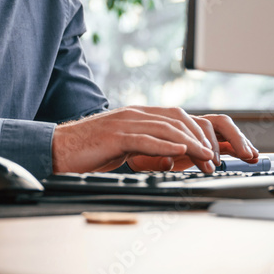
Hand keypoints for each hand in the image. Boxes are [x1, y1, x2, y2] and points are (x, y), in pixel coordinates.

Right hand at [51, 107, 257, 173]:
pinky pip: (145, 138)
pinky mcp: (114, 136)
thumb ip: (147, 147)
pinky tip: (179, 152)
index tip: (212, 152)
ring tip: (206, 159)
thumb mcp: (125, 147)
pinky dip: (165, 145)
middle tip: (214, 160)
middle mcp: (134, 114)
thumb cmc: (89, 150)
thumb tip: (171, 158)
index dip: (198, 133)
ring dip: (190, 145)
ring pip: (166, 128)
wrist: (59, 149)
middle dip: (200, 139)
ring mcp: (124, 122)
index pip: (176, 117)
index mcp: (137, 115)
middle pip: (177, 120)